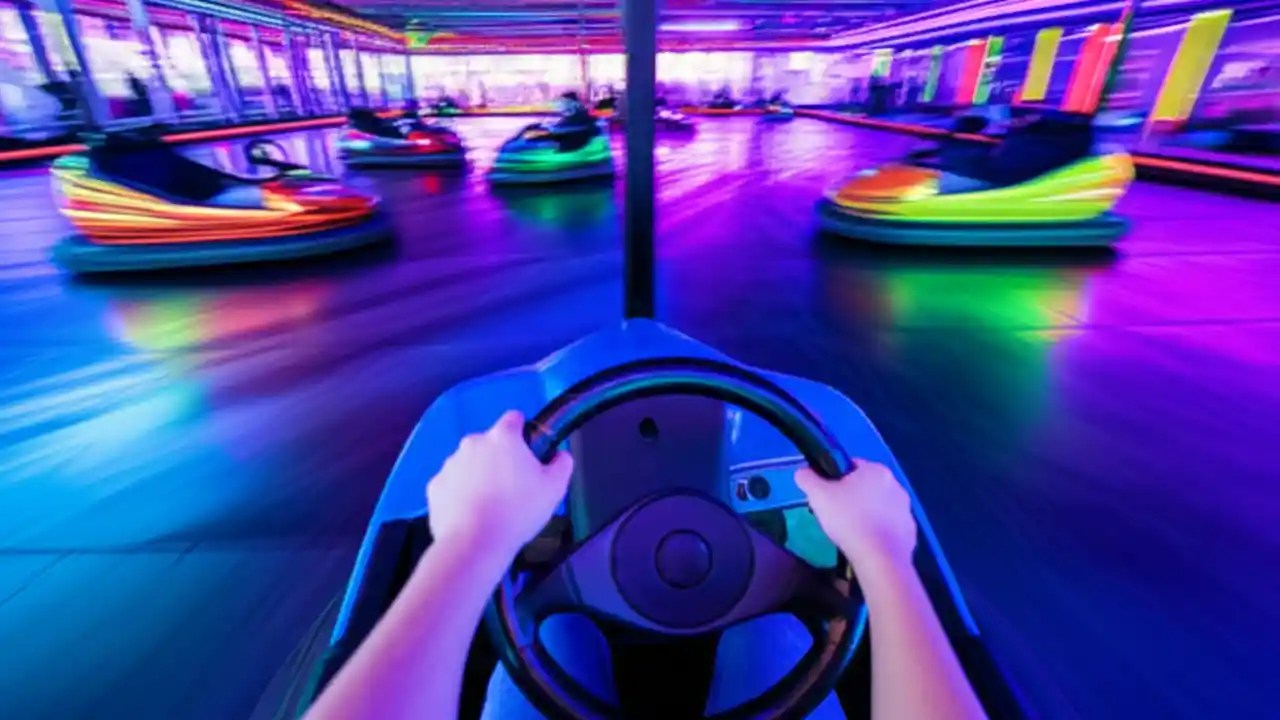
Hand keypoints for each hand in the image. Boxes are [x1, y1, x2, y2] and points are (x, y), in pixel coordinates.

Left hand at [427, 411, 573, 560]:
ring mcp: (450, 464)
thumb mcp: (555, 489)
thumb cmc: (519, 511)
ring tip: (490, 505)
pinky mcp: (434, 485)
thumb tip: (560, 455)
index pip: (514, 418)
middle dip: (500, 457)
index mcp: (503, 437)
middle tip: (512, 486)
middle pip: (490, 443)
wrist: (474, 544)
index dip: (523, 431)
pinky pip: (452, 484)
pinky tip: (471, 514)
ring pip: (469, 463)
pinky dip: (460, 493)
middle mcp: (472, 443)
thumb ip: (562, 464)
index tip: (528, 451)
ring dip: (479, 475)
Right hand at [795, 460, 916, 570]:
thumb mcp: (818, 496)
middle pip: (867, 486)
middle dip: (852, 497)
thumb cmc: (848, 520)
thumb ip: (807, 478)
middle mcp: (896, 485)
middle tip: (835, 515)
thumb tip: (803, 472)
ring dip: (867, 515)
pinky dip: (879, 533)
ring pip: (879, 507)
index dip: (836, 479)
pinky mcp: (910, 531)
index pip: (852, 465)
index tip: (826, 496)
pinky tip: (866, 544)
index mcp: (875, 470)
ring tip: (850, 533)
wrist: (879, 558)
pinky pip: (890, 527)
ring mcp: (906, 509)